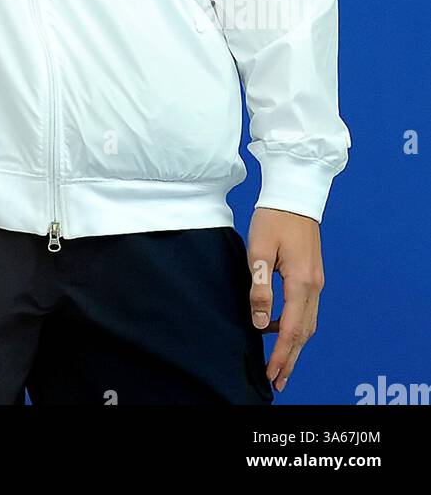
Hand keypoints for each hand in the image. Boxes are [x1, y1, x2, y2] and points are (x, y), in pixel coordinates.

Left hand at [246, 207, 324, 392]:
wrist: (294, 194)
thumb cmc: (274, 218)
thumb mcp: (259, 250)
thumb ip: (260, 287)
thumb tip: (260, 322)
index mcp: (302, 281)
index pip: (293, 329)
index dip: (281, 354)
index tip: (271, 373)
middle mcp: (314, 286)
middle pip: (305, 333)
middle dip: (291, 359)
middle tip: (278, 381)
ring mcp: (316, 281)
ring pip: (308, 323)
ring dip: (294, 345)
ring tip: (278, 361)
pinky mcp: (312, 275)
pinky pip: (306, 309)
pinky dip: (295, 325)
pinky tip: (277, 327)